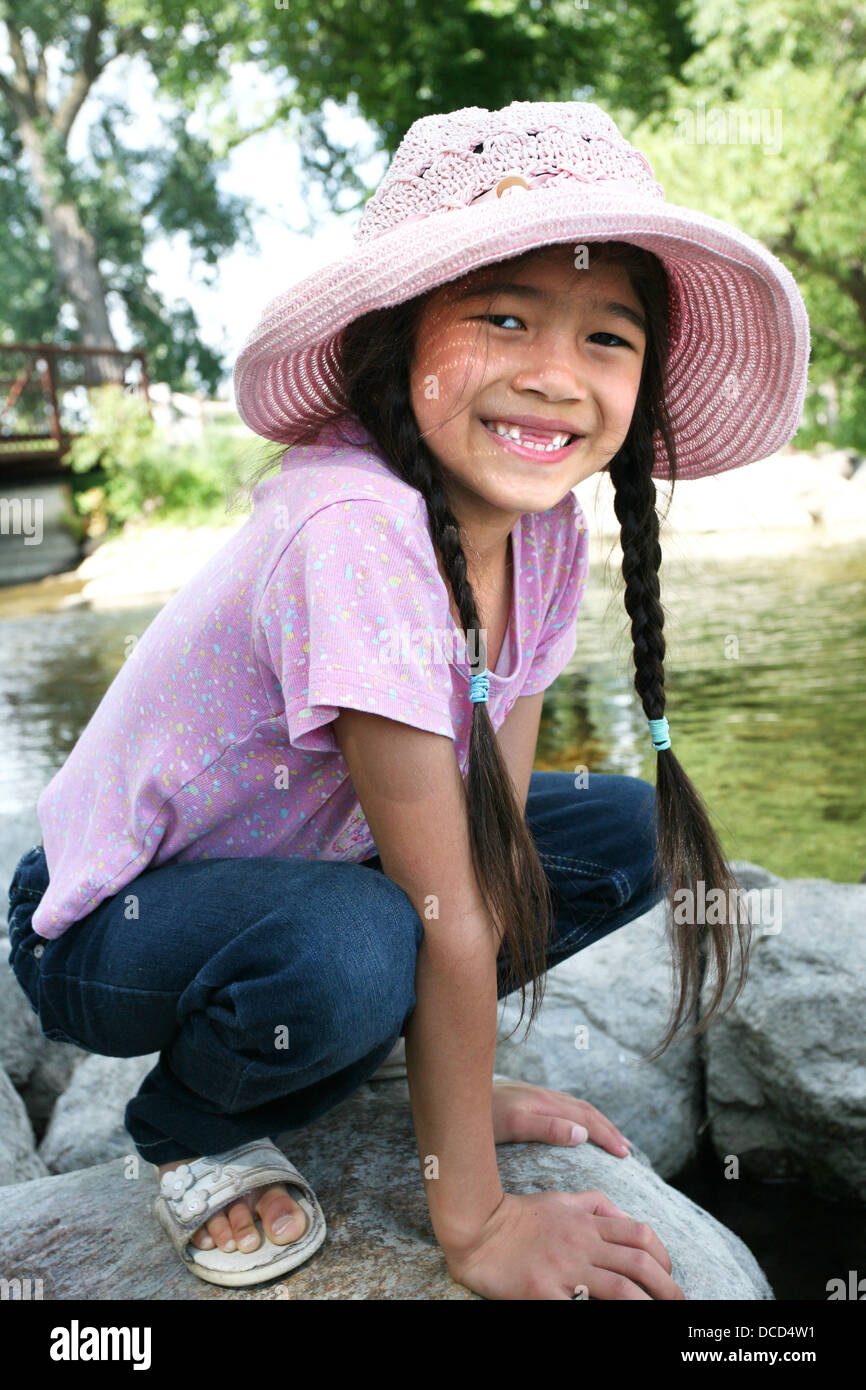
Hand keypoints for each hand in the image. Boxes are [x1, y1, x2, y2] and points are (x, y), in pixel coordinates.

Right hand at [445, 1189, 685, 1300]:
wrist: (477, 1228)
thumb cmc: (520, 1215)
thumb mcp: (562, 1199)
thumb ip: (595, 1204)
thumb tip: (625, 1217)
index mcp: (587, 1223)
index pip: (639, 1235)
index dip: (663, 1256)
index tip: (669, 1274)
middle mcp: (582, 1244)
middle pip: (639, 1264)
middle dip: (667, 1287)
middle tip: (680, 1303)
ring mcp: (564, 1269)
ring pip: (620, 1289)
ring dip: (648, 1306)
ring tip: (661, 1318)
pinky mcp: (544, 1292)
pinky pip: (580, 1311)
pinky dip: (600, 1319)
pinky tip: (612, 1323)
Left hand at [491, 1076, 631, 1156]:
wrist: (452, 1093)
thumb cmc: (478, 1114)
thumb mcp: (510, 1125)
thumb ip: (545, 1128)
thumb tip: (582, 1135)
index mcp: (542, 1102)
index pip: (584, 1117)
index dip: (605, 1135)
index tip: (624, 1154)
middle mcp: (541, 1096)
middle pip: (583, 1109)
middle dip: (607, 1128)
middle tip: (626, 1150)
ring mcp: (532, 1095)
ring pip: (573, 1106)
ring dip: (595, 1121)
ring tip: (610, 1137)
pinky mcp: (523, 1098)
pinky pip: (561, 1106)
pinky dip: (578, 1116)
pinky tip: (575, 1126)